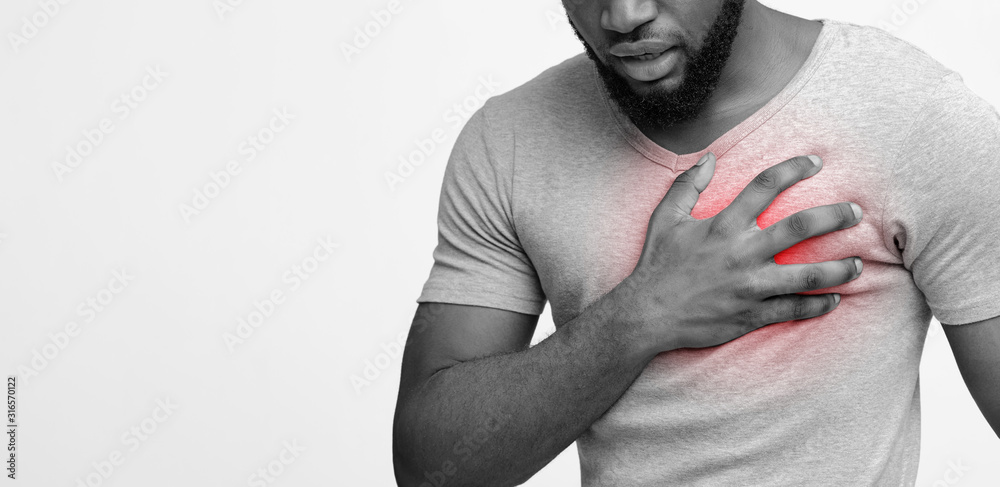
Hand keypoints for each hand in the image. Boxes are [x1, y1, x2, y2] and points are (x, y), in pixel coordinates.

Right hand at [621, 153, 862, 350]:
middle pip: (801, 227)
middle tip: (856, 213)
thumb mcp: (666, 218)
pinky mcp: (751, 314)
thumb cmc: (656, 264)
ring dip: (839, 269)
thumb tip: (709, 158)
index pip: (766, 186)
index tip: (816, 162)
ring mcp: (750, 285)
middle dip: (835, 216)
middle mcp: (742, 252)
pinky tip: (834, 300)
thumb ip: (687, 185)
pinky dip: (819, 305)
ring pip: (809, 275)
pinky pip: (794, 310)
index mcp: (723, 224)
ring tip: (858, 264)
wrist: (646, 314)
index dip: (794, 169)